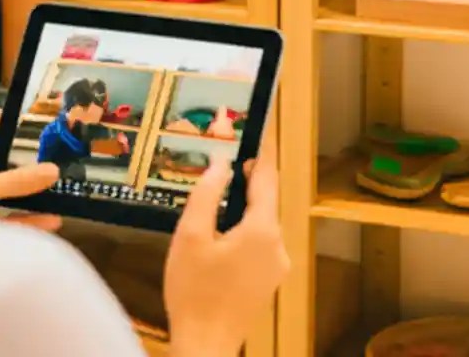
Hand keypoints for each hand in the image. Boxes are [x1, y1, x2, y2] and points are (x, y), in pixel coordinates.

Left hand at [0, 109, 62, 230]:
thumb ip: (18, 181)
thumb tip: (54, 169)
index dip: (16, 118)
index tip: (47, 119)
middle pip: (6, 157)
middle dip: (33, 156)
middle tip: (65, 154)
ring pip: (9, 190)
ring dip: (32, 190)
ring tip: (63, 186)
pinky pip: (9, 218)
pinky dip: (29, 219)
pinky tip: (53, 222)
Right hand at [163, 156, 288, 356]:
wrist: (205, 344)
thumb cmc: (193, 290)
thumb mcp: (190, 235)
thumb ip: (207, 193)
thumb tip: (221, 163)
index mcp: (262, 229)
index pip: (267, 178)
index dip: (261, 154)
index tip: (256, 132)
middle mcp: (278, 245)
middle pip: (264, 202)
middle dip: (245, 184)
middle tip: (222, 167)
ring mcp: (276, 266)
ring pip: (260, 225)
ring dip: (240, 212)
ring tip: (210, 209)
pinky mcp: (269, 281)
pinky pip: (259, 245)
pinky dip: (242, 234)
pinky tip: (217, 242)